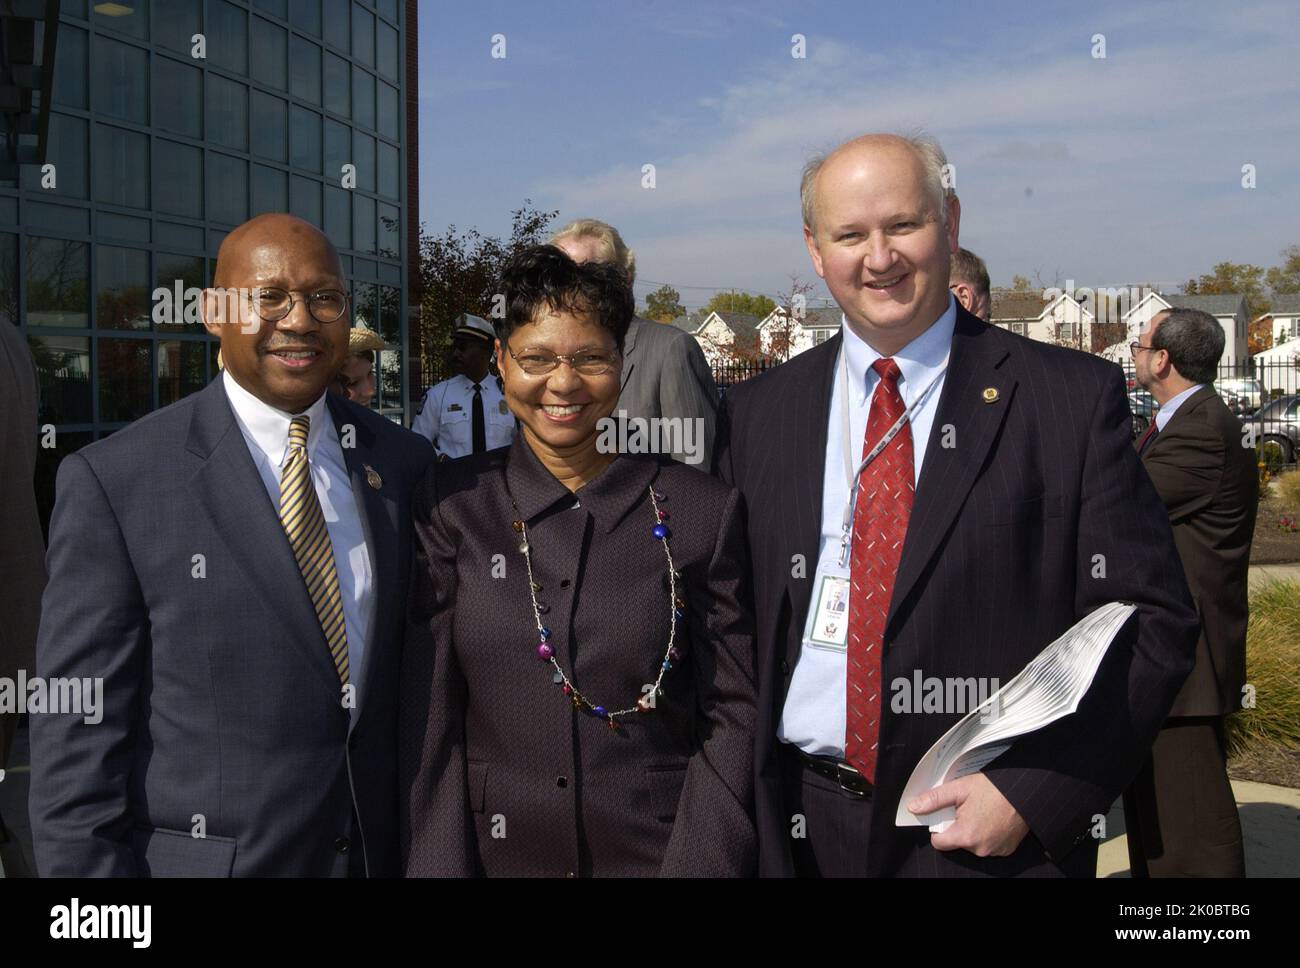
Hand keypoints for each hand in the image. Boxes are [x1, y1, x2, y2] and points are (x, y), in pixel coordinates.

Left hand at [907, 773, 1029, 857]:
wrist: (1026, 791)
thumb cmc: (995, 789)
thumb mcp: (960, 788)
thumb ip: (935, 799)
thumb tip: (914, 807)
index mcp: (965, 835)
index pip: (939, 842)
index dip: (938, 828)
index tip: (946, 815)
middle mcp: (980, 849)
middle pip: (956, 842)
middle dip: (958, 827)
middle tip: (967, 808)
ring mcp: (995, 851)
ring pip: (972, 844)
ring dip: (973, 831)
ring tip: (982, 811)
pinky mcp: (1006, 850)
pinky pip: (988, 845)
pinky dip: (988, 835)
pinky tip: (993, 819)